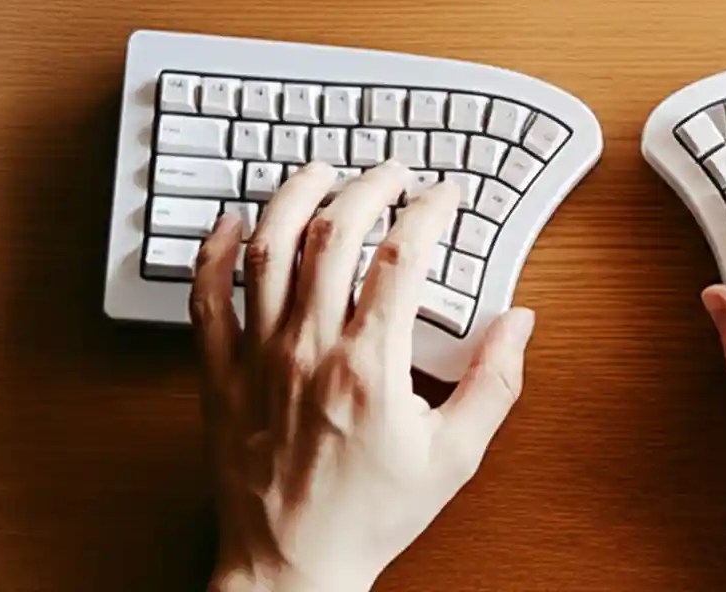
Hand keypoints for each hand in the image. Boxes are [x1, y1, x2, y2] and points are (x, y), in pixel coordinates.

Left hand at [190, 161, 534, 591]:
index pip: (401, 256)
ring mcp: (257, 357)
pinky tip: (234, 223)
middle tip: (390, 172)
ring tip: (319, 172)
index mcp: (369, 367)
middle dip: (367, 186)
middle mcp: (309, 349)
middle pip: (333, 234)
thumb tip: (519, 323)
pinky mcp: (220, 374)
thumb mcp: (455, 457)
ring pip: (267, 249)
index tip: (444, 195)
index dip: (428, 210)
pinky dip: (215, 251)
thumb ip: (495, 383)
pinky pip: (206, 296)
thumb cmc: (370, 515)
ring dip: (294, 197)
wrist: (292, 566)